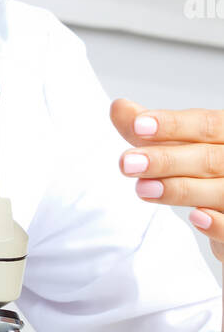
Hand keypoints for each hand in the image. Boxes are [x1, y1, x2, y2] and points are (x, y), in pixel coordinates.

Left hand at [110, 99, 223, 262]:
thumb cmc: (207, 174)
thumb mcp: (182, 149)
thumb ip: (153, 133)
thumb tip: (118, 107)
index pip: (207, 124)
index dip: (173, 125)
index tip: (138, 125)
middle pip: (209, 158)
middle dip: (165, 160)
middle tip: (127, 163)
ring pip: (219, 190)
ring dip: (180, 189)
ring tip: (143, 189)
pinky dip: (217, 223)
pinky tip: (196, 219)